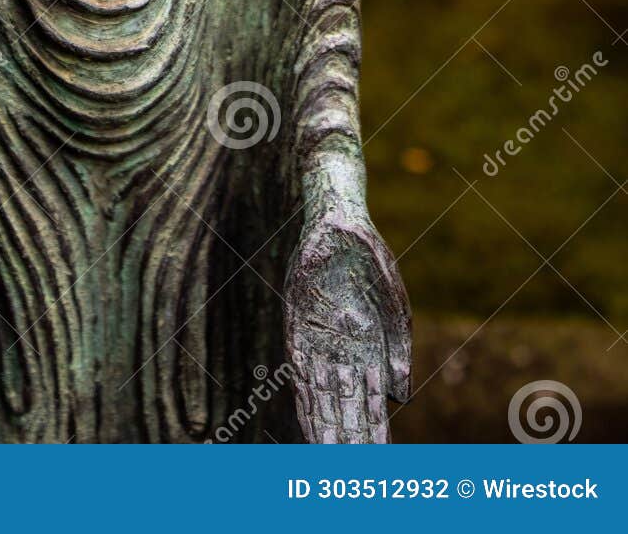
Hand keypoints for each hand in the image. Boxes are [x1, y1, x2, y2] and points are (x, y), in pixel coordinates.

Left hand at [284, 204, 409, 443]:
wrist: (337, 222)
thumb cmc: (370, 258)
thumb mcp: (393, 299)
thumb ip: (400, 345)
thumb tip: (401, 396)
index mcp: (371, 349)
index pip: (371, 402)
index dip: (372, 433)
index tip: (377, 464)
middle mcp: (344, 352)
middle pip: (346, 406)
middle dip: (348, 440)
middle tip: (349, 475)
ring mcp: (320, 342)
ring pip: (323, 396)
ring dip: (325, 428)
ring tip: (328, 462)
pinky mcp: (298, 327)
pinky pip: (300, 369)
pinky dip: (305, 397)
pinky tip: (307, 422)